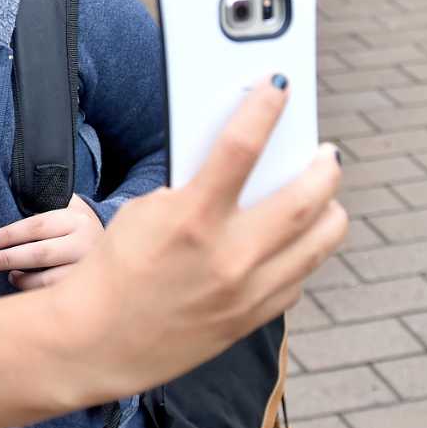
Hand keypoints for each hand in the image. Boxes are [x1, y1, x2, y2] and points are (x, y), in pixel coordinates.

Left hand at [0, 195, 102, 289]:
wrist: (120, 243)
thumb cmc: (76, 223)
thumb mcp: (67, 204)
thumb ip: (43, 199)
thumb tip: (9, 193)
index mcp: (76, 219)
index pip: (37, 226)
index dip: (9, 234)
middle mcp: (86, 244)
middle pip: (40, 254)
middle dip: (7, 259)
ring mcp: (88, 269)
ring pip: (49, 280)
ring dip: (22, 280)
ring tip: (8, 275)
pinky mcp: (89, 289)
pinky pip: (57, 294)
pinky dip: (37, 292)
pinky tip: (24, 286)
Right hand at [52, 78, 345, 403]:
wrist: (96, 341)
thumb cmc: (114, 268)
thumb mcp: (145, 210)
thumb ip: (194, 185)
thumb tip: (235, 160)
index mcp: (192, 221)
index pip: (241, 148)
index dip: (264, 108)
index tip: (278, 86)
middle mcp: (229, 258)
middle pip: (305, 198)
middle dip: (324, 166)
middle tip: (325, 152)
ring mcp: (247, 293)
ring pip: (320, 241)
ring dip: (329, 208)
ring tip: (323, 193)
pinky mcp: (252, 319)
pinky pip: (299, 277)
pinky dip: (303, 252)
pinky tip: (294, 240)